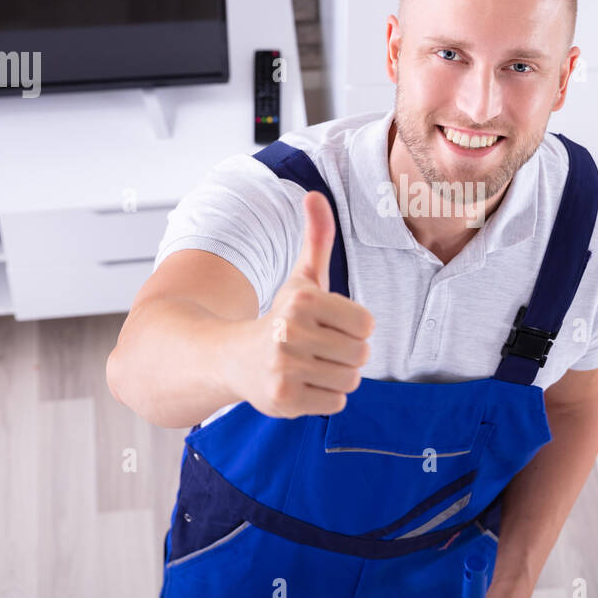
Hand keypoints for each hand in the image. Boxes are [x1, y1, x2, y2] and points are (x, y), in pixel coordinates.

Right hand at [240, 190, 374, 418]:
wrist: (231, 358)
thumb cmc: (281, 316)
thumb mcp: (302, 278)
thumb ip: (316, 238)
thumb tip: (316, 194)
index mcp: (302, 300)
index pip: (367, 324)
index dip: (352, 327)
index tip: (327, 325)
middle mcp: (289, 332)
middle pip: (361, 354)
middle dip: (346, 354)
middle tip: (318, 349)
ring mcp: (284, 368)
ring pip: (349, 380)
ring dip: (336, 376)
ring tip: (309, 365)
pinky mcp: (283, 399)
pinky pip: (335, 403)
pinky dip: (323, 397)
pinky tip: (301, 384)